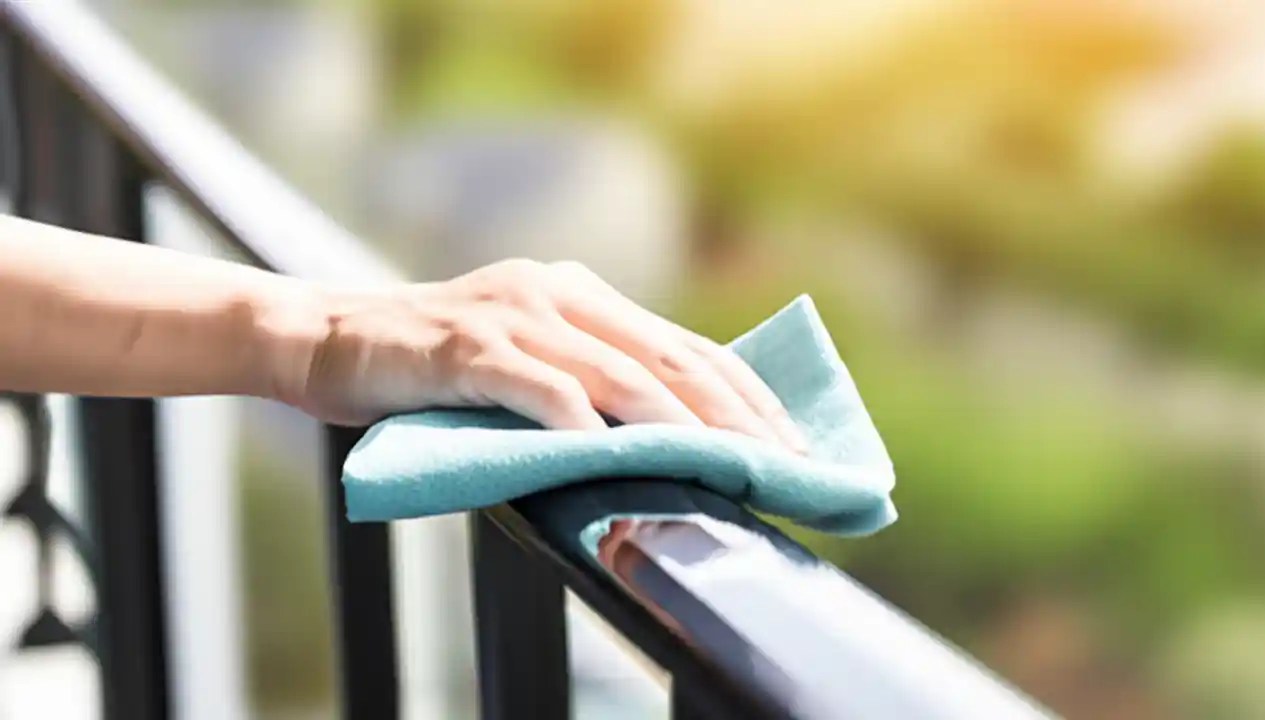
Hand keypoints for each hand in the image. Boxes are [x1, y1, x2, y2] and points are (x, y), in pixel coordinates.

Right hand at [282, 259, 806, 451]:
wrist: (330, 337)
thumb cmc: (434, 366)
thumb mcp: (527, 359)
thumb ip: (590, 378)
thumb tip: (672, 434)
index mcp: (581, 295)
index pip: (687, 345)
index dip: (746, 394)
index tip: (791, 442)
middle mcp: (556, 294)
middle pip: (668, 356)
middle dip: (733, 414)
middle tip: (779, 462)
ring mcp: (511, 316)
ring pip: (612, 370)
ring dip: (673, 421)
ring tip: (719, 462)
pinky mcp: (462, 346)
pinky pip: (531, 383)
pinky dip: (571, 416)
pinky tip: (602, 450)